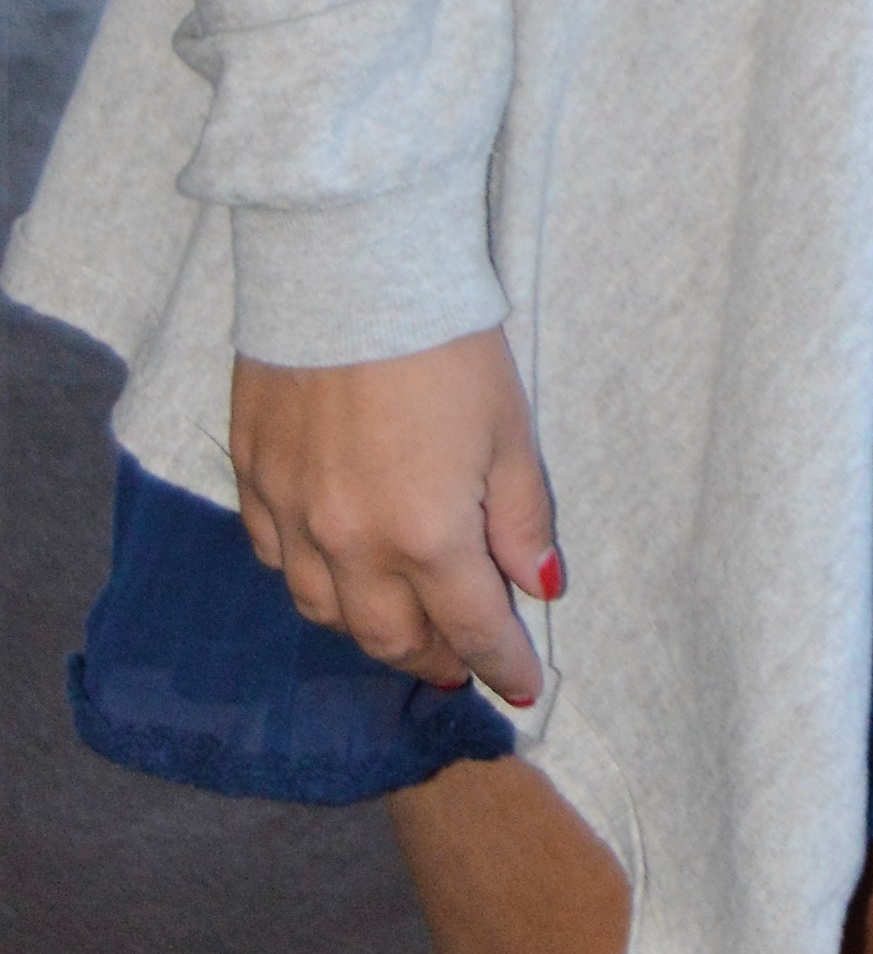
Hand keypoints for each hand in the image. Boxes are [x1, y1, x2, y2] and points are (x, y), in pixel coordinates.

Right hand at [229, 330, 558, 708]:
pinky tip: (335, 570)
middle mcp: (349, 542)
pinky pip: (276, 558)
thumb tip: (538, 586)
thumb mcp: (510, 429)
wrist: (348, 267)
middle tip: (462, 663)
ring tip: (403, 627)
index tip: (522, 687)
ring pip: (324, 610)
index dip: (502, 664)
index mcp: (425, 535)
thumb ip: (521, 517)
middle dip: (433, 659)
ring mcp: (291, 514)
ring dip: (369, 628)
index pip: (471, 627)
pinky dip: (310, 578)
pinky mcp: (254, 479)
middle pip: (389, 637)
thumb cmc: (445, 343)